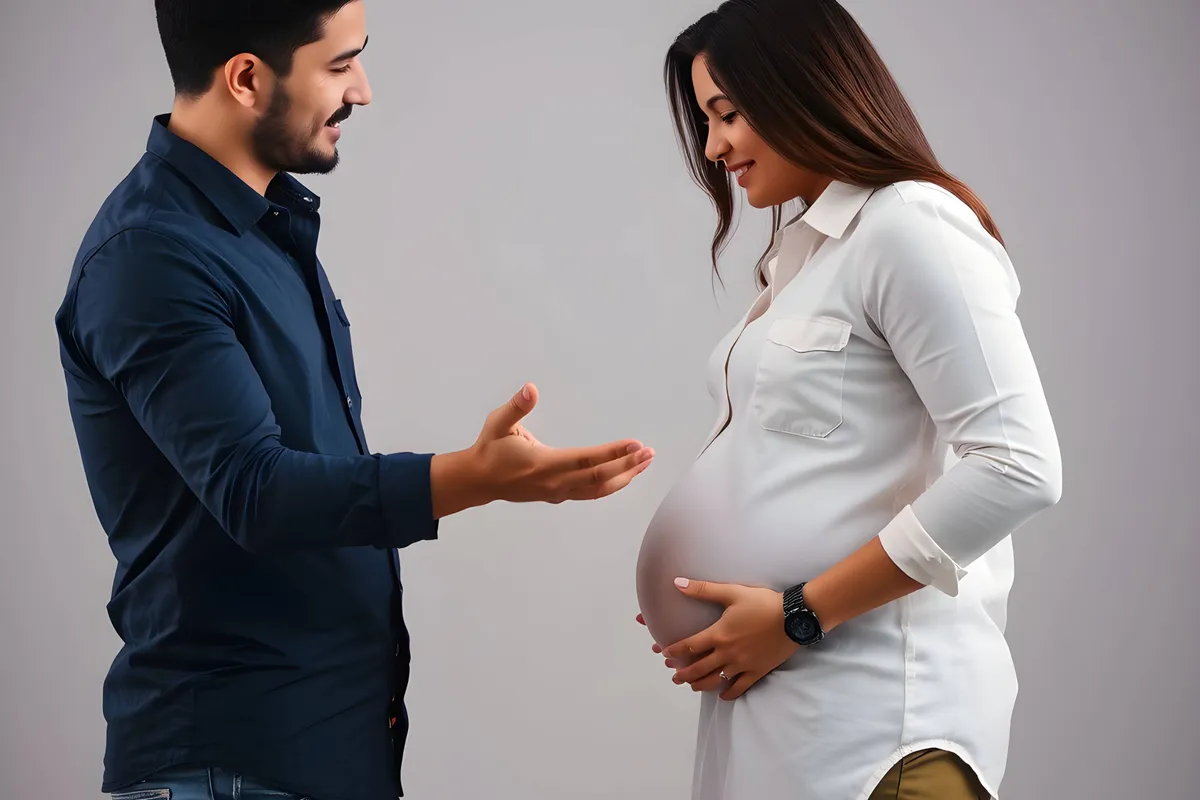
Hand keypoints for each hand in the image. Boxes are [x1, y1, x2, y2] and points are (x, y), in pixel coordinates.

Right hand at [472, 382, 653, 503]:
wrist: (477, 481)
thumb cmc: (490, 450)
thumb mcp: (498, 423)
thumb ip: (516, 406)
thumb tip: (531, 388)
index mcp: (543, 464)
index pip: (586, 461)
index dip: (612, 454)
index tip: (634, 445)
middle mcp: (554, 483)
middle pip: (599, 479)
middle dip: (627, 466)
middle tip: (649, 454)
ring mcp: (558, 492)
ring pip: (598, 490)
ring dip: (624, 477)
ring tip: (645, 463)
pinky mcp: (558, 495)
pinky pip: (591, 493)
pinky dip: (612, 484)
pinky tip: (625, 475)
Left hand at [651, 578, 797, 700]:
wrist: (794, 617)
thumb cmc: (762, 603)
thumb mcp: (732, 592)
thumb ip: (703, 590)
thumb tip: (677, 583)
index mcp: (718, 634)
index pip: (689, 646)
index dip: (674, 652)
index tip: (664, 655)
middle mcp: (727, 653)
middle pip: (698, 668)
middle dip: (683, 674)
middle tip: (673, 676)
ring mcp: (742, 665)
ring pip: (716, 681)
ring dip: (700, 685)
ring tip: (691, 686)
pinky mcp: (757, 672)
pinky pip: (739, 687)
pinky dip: (728, 694)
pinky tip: (722, 695)